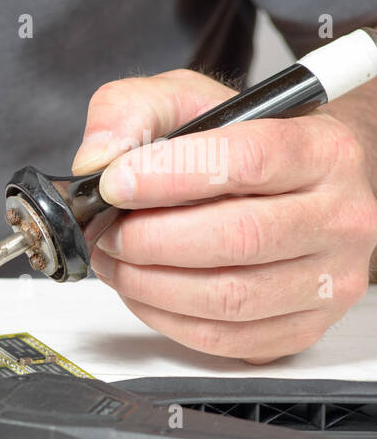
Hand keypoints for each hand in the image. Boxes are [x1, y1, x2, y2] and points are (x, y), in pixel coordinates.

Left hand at [71, 69, 376, 362]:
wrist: (297, 184)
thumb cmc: (242, 146)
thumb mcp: (186, 101)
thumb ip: (134, 110)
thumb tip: (98, 157)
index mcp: (321, 150)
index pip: (248, 161)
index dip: (169, 175)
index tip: (114, 183)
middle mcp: (339, 217)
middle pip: (237, 237)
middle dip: (148, 238)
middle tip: (106, 229)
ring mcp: (327, 280)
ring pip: (227, 297)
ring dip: (148, 282)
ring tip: (114, 257)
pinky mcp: (302, 328)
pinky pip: (221, 337)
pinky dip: (163, 316)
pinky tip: (141, 288)